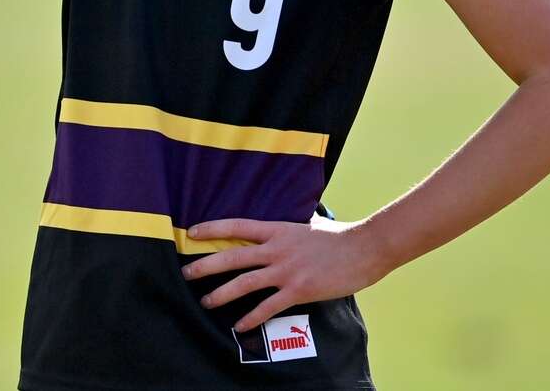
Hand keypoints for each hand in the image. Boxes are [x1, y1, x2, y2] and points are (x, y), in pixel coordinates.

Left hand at [181, 216, 391, 332]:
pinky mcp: (298, 290)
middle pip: (233, 257)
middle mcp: (277, 249)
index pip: (238, 226)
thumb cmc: (338, 236)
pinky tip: (240, 325)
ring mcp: (286, 271)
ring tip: (206, 302)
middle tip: (186, 273)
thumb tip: (279, 229)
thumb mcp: (307, 225)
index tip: (192, 233)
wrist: (363, 248)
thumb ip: (288, 230)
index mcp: (278, 230)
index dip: (213, 229)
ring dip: (222, 294)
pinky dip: (252, 317)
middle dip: (206, 265)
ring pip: (245, 283)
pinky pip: (268, 307)